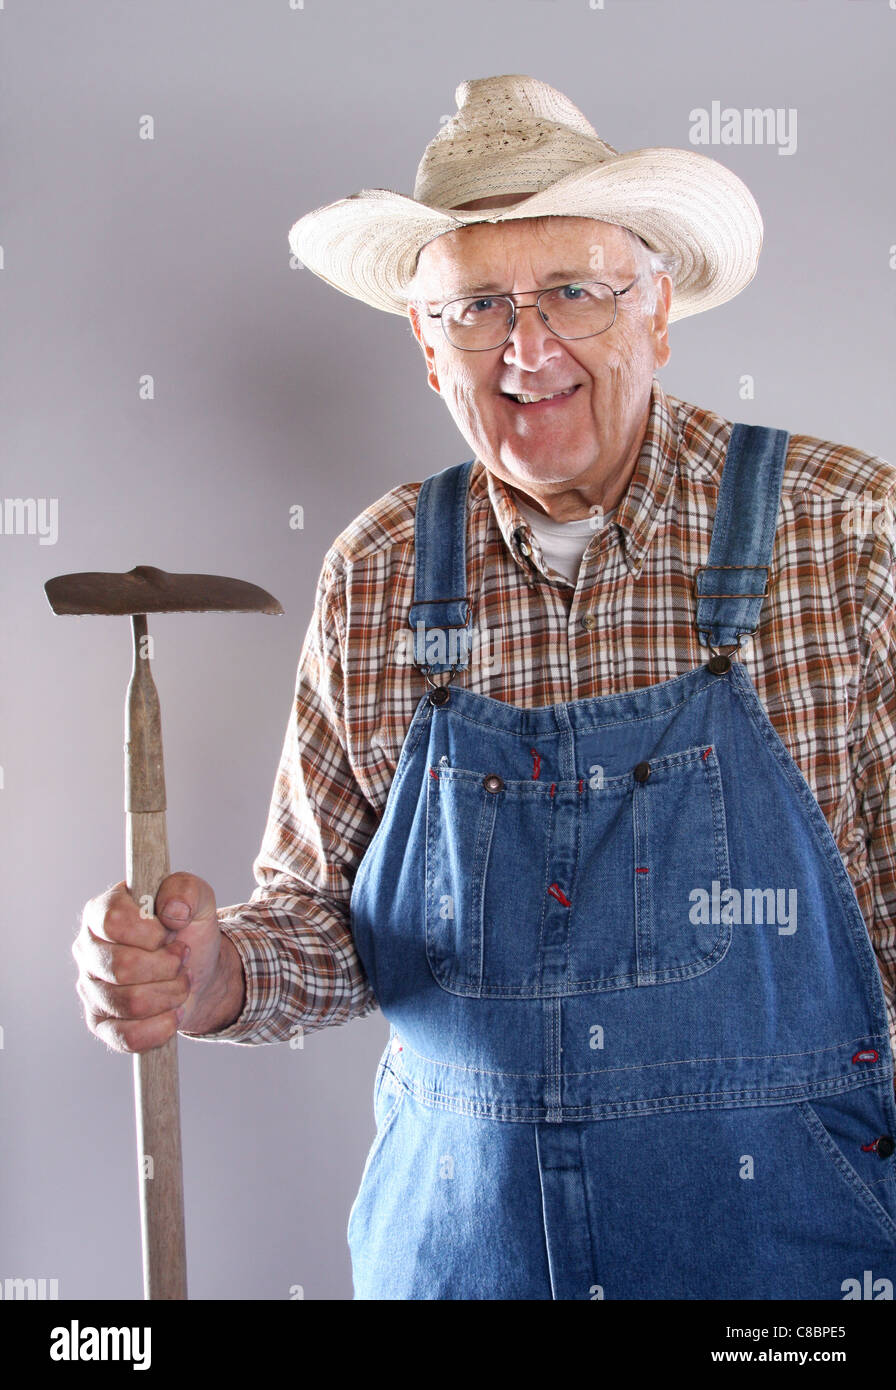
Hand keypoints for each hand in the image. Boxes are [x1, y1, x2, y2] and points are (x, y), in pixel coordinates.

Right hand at [74, 872, 225, 1052]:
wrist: (198, 972)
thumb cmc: (188, 931)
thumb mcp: (197, 899)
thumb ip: (185, 889)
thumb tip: (172, 911)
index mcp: (101, 912)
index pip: (112, 920)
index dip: (150, 931)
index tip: (171, 931)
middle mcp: (88, 950)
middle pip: (122, 966)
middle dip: (167, 966)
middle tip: (182, 959)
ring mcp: (90, 989)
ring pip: (130, 1003)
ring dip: (170, 994)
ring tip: (180, 983)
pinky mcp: (100, 1024)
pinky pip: (127, 1036)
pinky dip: (161, 1026)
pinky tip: (173, 1012)